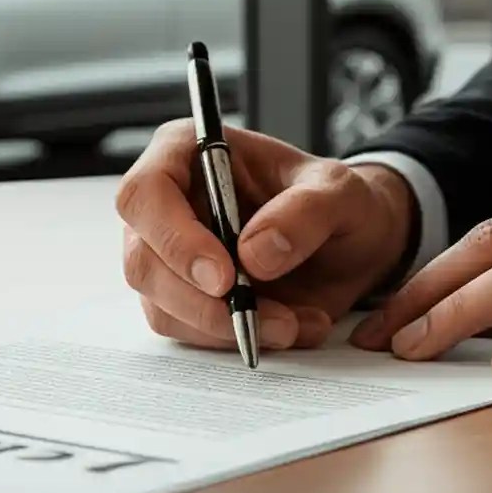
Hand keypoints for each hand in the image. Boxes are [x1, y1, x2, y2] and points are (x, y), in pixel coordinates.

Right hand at [116, 119, 415, 349]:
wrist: (347, 243)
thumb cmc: (332, 202)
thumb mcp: (340, 193)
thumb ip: (305, 211)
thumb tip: (255, 253)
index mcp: (187, 153)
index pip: (146, 193)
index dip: (175, 238)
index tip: (223, 276)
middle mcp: (165, 204)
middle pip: (143, 261)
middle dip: (202, 301)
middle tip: (265, 317)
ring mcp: (166, 255)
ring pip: (161, 305)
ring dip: (224, 327)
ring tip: (291, 324)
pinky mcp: (181, 298)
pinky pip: (186, 331)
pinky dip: (233, 340)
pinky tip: (283, 327)